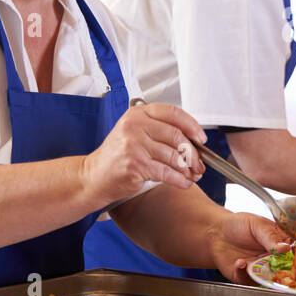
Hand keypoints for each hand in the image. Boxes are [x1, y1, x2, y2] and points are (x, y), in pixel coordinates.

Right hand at [82, 102, 206, 204]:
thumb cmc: (118, 155)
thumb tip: (193, 141)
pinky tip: (184, 183)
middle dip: (193, 152)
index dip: (192, 125)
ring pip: (174, 156)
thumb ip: (159, 130)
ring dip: (188, 168)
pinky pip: (166, 173)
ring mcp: (134, 145)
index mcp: (137, 114)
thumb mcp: (135, 132)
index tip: (201, 138)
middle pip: (177, 136)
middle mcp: (135, 126)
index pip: (172, 113)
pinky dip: (179, 180)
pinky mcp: (135, 165)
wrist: (94, 176)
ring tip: (192, 175)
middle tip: (199, 163)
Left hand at [206, 211, 289, 283]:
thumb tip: (286, 248)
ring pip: (267, 279)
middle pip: (283, 271)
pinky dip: (243, 272)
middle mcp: (272, 260)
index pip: (293, 254)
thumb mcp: (257, 225)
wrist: (216, 232)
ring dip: (260, 274)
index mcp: (280, 245)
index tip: (294, 259)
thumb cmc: (240, 225)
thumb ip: (270, 237)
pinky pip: (248, 280)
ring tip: (250, 263)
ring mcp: (259, 270)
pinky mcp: (245, 277)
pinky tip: (239, 262)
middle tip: (273, 265)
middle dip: (280, 271)